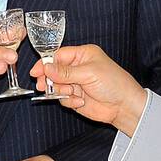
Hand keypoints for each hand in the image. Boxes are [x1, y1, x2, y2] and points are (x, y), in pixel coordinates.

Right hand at [29, 44, 147, 136]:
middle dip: (49, 79)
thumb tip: (46, 68)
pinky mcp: (75, 97)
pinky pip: (62, 98)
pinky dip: (68, 101)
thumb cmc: (114, 83)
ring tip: (71, 93)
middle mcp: (78, 67)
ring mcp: (76, 82)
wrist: (124, 106)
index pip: (58, 55)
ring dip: (60, 91)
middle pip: (54, 71)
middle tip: (44, 86)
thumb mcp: (89, 73)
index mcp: (83, 55)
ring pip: (56, 86)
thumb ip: (66, 72)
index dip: (46, 63)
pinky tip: (80, 101)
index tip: (36, 72)